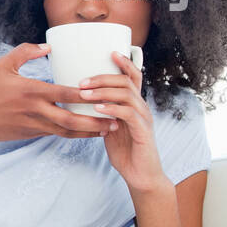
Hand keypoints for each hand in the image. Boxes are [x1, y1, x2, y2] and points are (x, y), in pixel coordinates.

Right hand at [0, 42, 114, 141]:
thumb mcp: (3, 64)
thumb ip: (26, 52)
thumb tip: (48, 46)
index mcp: (32, 92)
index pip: (66, 94)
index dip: (87, 95)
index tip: (106, 93)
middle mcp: (35, 111)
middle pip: (72, 120)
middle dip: (96, 121)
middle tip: (116, 119)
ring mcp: (33, 126)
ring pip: (67, 132)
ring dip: (89, 131)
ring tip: (108, 129)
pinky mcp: (29, 134)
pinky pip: (56, 135)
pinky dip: (73, 134)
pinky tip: (86, 132)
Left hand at [78, 50, 169, 193]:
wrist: (140, 174)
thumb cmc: (124, 150)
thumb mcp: (109, 126)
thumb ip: (102, 112)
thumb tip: (82, 99)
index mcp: (134, 104)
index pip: (133, 77)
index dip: (124, 63)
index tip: (109, 53)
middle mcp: (141, 107)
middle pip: (127, 82)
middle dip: (103, 78)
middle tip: (82, 82)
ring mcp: (144, 118)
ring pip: (127, 95)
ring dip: (103, 92)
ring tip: (84, 94)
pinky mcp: (143, 132)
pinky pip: (128, 114)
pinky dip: (112, 109)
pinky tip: (97, 109)